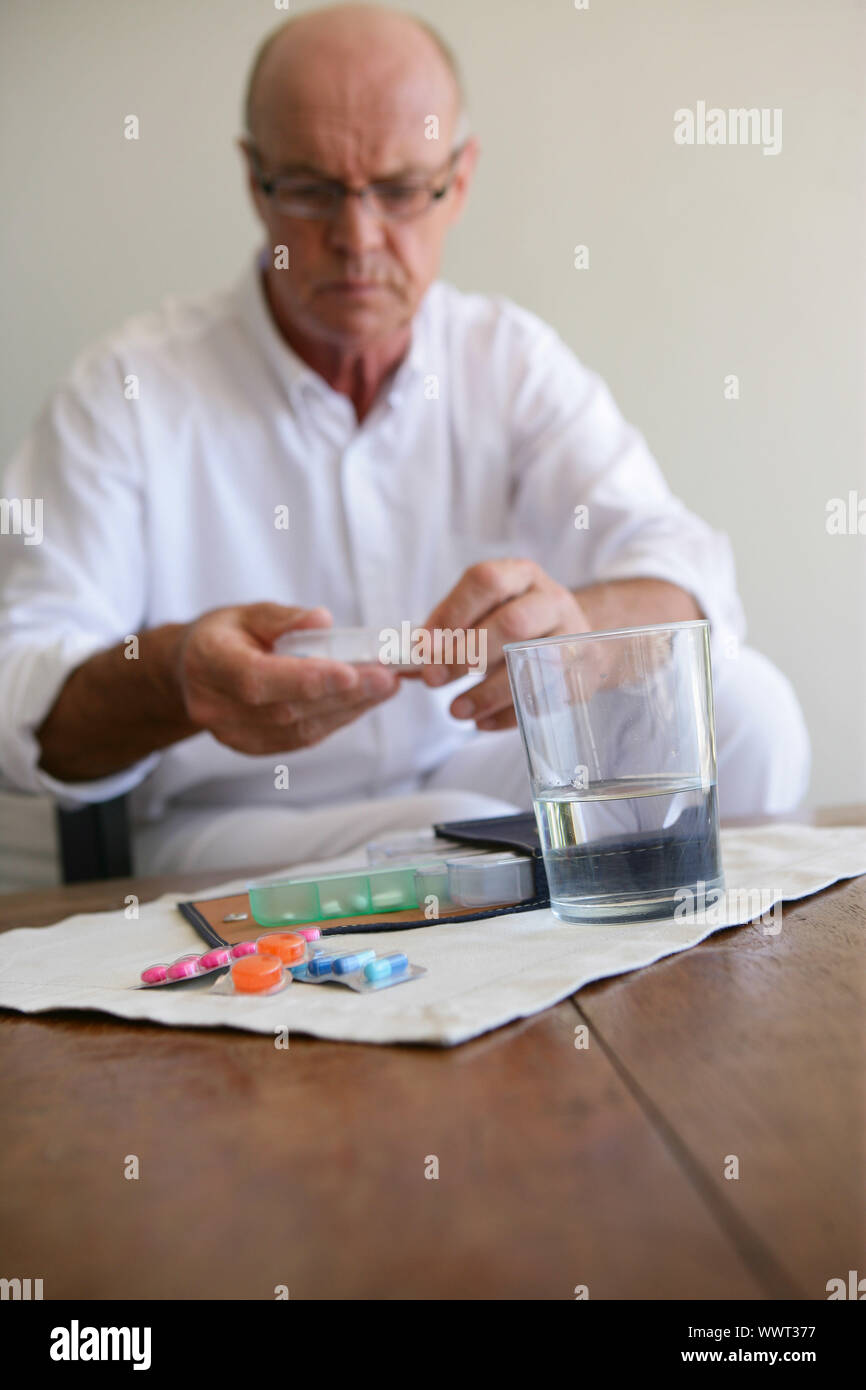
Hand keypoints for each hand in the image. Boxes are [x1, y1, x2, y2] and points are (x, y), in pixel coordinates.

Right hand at [177, 603, 398, 754]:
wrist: (192, 673)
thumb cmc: (225, 637)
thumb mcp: (247, 613)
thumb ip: (283, 617)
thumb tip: (322, 621)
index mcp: (209, 662)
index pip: (257, 679)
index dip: (305, 679)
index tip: (351, 672)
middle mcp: (215, 705)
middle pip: (286, 708)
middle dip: (343, 693)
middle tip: (386, 677)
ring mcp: (231, 733)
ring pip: (298, 729)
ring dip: (348, 708)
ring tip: (384, 686)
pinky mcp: (250, 747)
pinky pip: (300, 739)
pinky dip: (335, 719)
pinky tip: (361, 701)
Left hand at [417, 559, 591, 729]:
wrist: (576, 644)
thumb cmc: (515, 628)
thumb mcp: (484, 616)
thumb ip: (444, 635)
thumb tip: (402, 663)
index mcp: (521, 576)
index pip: (487, 582)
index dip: (452, 613)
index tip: (423, 646)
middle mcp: (551, 600)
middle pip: (512, 624)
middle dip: (466, 654)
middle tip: (433, 680)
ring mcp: (573, 638)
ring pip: (531, 664)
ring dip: (487, 692)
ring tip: (455, 711)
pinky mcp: (582, 676)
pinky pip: (545, 698)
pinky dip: (508, 715)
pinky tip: (482, 723)